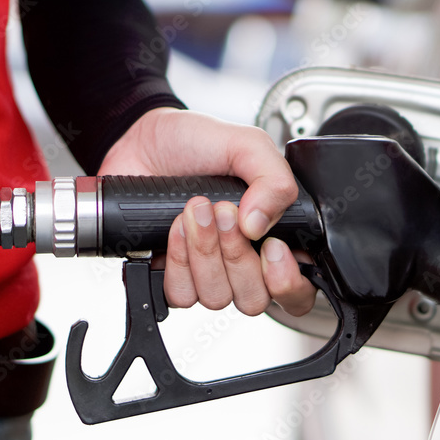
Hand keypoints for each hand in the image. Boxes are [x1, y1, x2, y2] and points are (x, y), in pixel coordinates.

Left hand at [98, 108, 316, 315]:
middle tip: (224, 212)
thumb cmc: (196, 143)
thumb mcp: (247, 145)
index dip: (287, 280)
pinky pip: (181, 294)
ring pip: (217, 297)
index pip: (297, 289)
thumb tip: (260, 225)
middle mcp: (243, 262)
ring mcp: (207, 272)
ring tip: (195, 211)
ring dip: (205, 252)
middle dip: (237, 254)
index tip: (271, 245)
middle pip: (255, 299)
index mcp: (274, 235)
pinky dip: (177, 260)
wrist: (142, 140)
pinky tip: (175, 228)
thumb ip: (274, 180)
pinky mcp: (172, 275)